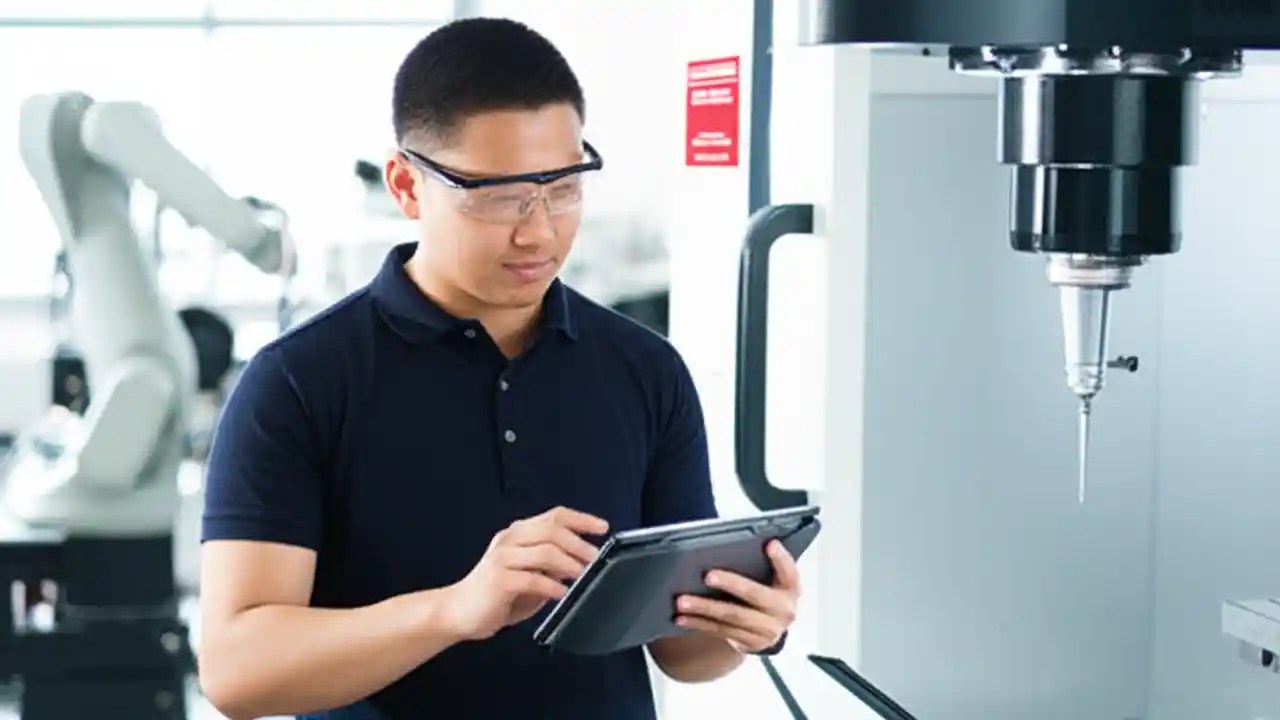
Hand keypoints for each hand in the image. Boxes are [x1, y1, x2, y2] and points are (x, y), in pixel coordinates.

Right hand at [440, 506, 607, 641]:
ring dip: (570, 564)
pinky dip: (552, 586)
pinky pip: (533, 578)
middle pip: (552, 530)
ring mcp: (502, 559)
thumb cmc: (495, 595)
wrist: (457, 612)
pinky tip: (561, 593)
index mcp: (517, 534)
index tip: (602, 528)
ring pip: (545, 551)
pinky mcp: (498, 580)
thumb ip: (550, 566)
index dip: (581, 520)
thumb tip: (581, 563)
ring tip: (582, 576)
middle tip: (595, 559)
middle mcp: (509, 540)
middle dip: (579, 544)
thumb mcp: (528, 574)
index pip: (554, 516)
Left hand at [673, 539, 800, 653]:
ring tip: (682, 601)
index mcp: (790, 589)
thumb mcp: (772, 579)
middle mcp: (784, 611)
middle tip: (707, 576)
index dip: (781, 559)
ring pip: (732, 617)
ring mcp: (768, 631)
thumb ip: (762, 564)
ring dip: (705, 608)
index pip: (789, 572)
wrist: (769, 630)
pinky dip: (699, 623)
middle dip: (730, 584)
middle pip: (755, 595)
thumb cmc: (765, 593)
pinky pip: (721, 631)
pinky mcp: (750, 644)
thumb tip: (731, 548)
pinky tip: (682, 618)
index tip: (769, 544)